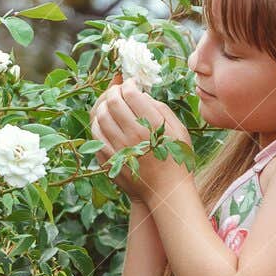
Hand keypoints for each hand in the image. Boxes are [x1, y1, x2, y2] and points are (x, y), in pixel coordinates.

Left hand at [90, 76, 192, 198]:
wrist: (166, 192)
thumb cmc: (177, 160)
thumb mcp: (179, 131)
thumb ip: (162, 110)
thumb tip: (143, 95)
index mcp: (153, 126)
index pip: (132, 94)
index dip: (129, 84)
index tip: (131, 83)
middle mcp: (134, 135)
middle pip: (113, 102)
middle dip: (113, 91)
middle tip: (118, 90)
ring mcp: (119, 149)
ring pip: (101, 117)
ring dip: (103, 106)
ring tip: (110, 104)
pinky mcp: (110, 161)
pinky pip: (96, 136)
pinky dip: (97, 124)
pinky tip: (104, 122)